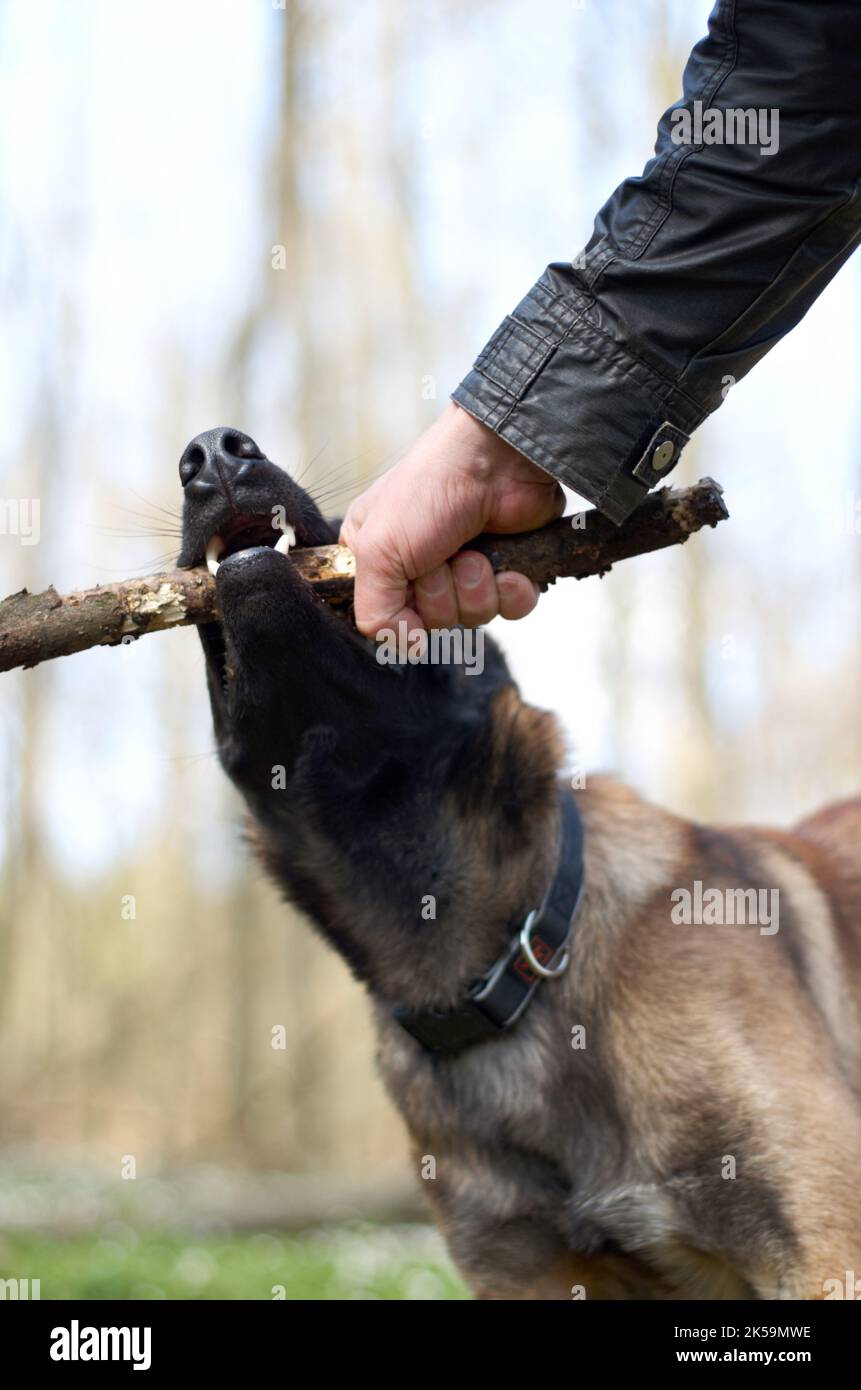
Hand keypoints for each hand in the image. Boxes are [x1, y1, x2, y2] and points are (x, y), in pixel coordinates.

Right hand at [339, 403, 564, 637]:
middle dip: (441, 593)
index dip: (398, 613)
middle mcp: (418, 566)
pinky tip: (507, 566)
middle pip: (429, 622)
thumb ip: (376, 611)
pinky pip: (510, 611)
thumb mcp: (379, 550)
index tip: (404, 586)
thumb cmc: (428, 490)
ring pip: (471, 619)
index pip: (382, 616)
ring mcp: (464, 567)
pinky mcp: (505, 566)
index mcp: (377, 557)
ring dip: (475, 587)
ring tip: (474, 551)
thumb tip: (406, 649)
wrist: (496, 458)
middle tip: (443, 554)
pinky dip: (511, 591)